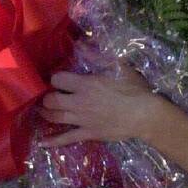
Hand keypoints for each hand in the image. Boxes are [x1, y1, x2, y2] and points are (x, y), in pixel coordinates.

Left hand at [39, 59, 159, 146]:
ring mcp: (82, 120)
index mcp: (85, 84)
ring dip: (45, 113)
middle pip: (51, 100)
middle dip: (47, 97)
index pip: (58, 79)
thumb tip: (80, 44)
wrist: (145, 115)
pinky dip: (53, 141)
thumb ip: (97, 56)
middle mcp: (79, 102)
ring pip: (55, 118)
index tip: (59, 78)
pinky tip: (42, 143)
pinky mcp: (88, 134)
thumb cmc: (134, 89)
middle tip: (49, 95)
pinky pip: (67, 138)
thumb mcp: (118, 66)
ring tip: (42, 110)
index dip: (56, 78)